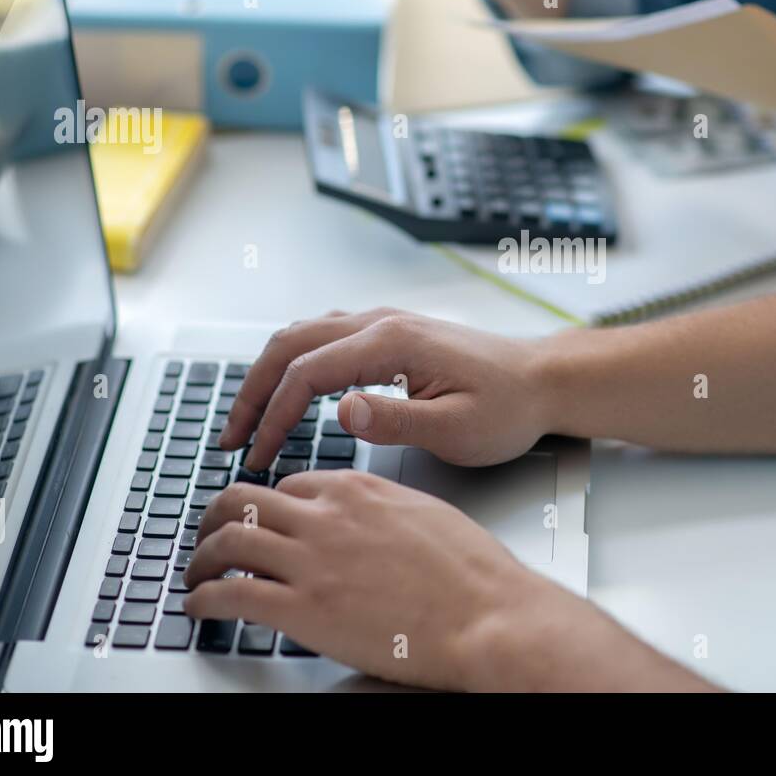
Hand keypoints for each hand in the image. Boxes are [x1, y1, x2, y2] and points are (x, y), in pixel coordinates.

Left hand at [182, 469, 575, 689]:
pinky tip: (200, 606)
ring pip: (227, 541)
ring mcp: (311, 561)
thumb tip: (368, 522)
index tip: (263, 521)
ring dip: (201, 557)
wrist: (487, 615)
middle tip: (210, 535)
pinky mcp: (302, 609)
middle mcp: (327, 516)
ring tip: (196, 573)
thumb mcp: (425, 515)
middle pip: (244, 500)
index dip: (269, 504)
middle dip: (216, 517)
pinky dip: (203, 597)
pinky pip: (230, 594)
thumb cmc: (472, 574)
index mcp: (358, 490)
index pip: (290, 484)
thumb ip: (383, 511)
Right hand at [217, 308, 550, 468]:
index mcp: (392, 342)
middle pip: (290, 345)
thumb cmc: (508, 407)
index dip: (274, 415)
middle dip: (253, 391)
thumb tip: (340, 410)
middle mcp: (381, 322)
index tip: (258, 453)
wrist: (543, 380)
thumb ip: (395, 420)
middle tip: (232, 437)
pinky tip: (288, 392)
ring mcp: (384, 323)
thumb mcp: (456, 428)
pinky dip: (293, 363)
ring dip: (269, 374)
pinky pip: (324, 337)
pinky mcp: (390, 334)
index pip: (307, 373)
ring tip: (250, 419)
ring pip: (302, 335)